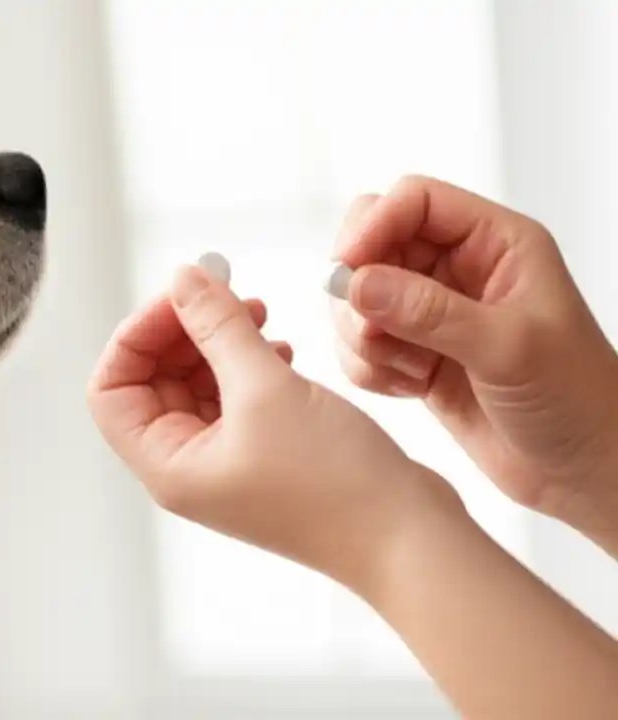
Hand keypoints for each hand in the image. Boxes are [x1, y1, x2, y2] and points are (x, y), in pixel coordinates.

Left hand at [87, 266, 462, 589]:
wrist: (409, 538)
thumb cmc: (335, 483)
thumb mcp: (266, 388)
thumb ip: (218, 326)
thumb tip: (183, 278)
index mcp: (166, 465)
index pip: (111, 389)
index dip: (137, 335)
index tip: (181, 294)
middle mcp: (187, 467)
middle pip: (153, 381)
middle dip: (183, 329)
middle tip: (225, 289)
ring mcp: (226, 462)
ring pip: (198, 383)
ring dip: (220, 341)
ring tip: (260, 312)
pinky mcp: (264, 454)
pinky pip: (236, 397)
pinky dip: (250, 364)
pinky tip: (283, 349)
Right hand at [331, 175, 617, 552]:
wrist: (584, 469)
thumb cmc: (576, 400)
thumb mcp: (508, 347)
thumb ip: (429, 311)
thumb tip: (356, 282)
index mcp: (496, 243)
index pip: (414, 200)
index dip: (373, 225)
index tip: (347, 269)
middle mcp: (460, 269)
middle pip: (373, 242)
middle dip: (358, 286)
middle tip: (369, 330)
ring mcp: (433, 312)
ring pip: (357, 297)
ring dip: (364, 336)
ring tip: (410, 370)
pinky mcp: (415, 354)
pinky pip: (359, 344)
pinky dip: (367, 367)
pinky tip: (409, 389)